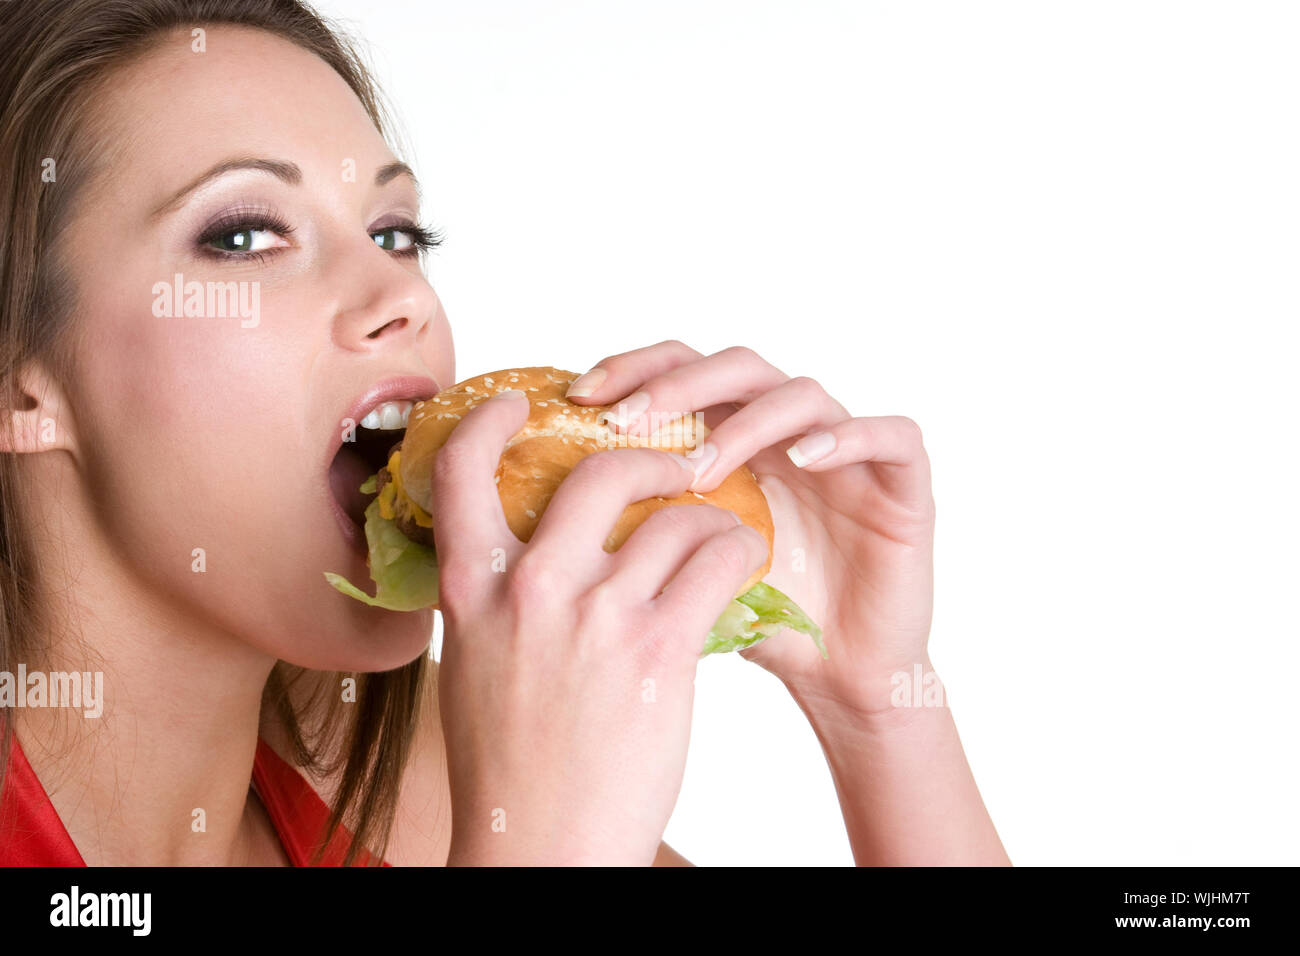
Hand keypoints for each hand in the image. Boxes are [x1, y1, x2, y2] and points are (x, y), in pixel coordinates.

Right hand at [431, 388, 769, 864]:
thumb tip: (525, 557)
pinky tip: (743, 565)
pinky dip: (739, 550)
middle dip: (645, 456)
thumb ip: (497, 602)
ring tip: (723, 534)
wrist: (542, 848)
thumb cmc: (510, 770)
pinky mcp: (660, 649)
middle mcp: (531, 590)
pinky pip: (717, 560)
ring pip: (674, 515)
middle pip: (596, 471)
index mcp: (473, 592)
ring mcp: (597, 616)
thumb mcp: (477, 667)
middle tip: (670, 465)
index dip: (490, 422)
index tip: (519, 405)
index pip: (460, 472)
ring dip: (710, 515)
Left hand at [566, 342, 936, 719]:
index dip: (633, 370)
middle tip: (626, 420)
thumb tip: (542, 516)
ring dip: (745, 422)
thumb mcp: (685, 573)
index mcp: (735, 442)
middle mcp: (788, 434)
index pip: (682, 375)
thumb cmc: (763, 625)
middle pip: (735, 365)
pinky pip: (890, 434)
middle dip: (675, 385)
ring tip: (702, 466)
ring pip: (801, 393)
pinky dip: (848, 437)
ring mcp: (847, 454)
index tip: (578, 396)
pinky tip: (805, 459)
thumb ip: (640, 530)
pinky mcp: (904, 485)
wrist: (843, 679)